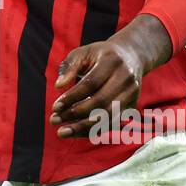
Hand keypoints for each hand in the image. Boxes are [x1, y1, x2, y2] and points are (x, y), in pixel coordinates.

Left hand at [50, 14, 171, 138]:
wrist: (131, 56)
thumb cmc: (100, 55)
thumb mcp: (83, 53)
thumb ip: (69, 67)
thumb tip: (58, 85)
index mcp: (112, 62)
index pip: (91, 84)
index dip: (72, 97)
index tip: (55, 107)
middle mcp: (126, 79)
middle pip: (100, 102)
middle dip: (75, 114)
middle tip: (54, 120)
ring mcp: (132, 94)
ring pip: (107, 116)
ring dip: (83, 127)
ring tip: (62, 132)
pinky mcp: (132, 106)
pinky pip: (112, 123)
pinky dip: (94, 130)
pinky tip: (76, 132)